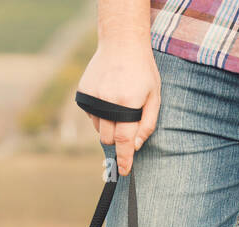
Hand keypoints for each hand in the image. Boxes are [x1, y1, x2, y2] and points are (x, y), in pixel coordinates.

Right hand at [77, 41, 160, 176]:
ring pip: (99, 129)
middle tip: (126, 127)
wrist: (121, 43)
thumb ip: (147, 124)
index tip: (123, 171)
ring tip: (119, 105)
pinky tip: (109, 98)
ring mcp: (93, 98)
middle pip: (108, 139)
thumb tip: (135, 146)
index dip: (124, 159)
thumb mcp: (154, 96)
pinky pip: (91, 116)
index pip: (124, 141)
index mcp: (127, 104)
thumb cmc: (142, 71)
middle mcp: (107, 103)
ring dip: (109, 126)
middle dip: (118, 140)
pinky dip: (100, 115)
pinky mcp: (83, 94)